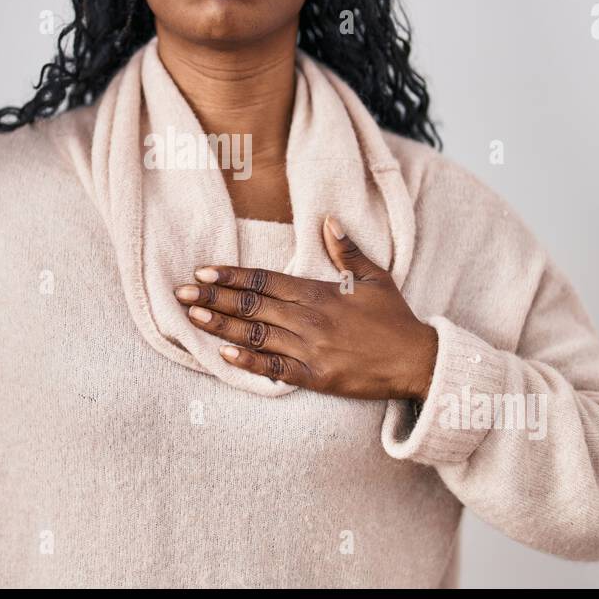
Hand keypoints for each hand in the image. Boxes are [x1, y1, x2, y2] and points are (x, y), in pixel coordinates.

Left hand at [174, 214, 438, 400]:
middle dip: (214, 298)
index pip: (266, 281)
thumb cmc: (395, 319)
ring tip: (192, 317)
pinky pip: (276, 370)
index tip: (203, 270)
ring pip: (257, 336)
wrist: (418, 361)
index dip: (232, 275)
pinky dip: (250, 363)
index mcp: (320, 293)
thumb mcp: (376, 278)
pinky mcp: (317, 378)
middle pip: (253, 306)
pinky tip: (225, 356)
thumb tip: (328, 220)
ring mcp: (312, 350)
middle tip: (180, 292)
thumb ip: (347, 251)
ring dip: (221, 327)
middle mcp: (311, 319)